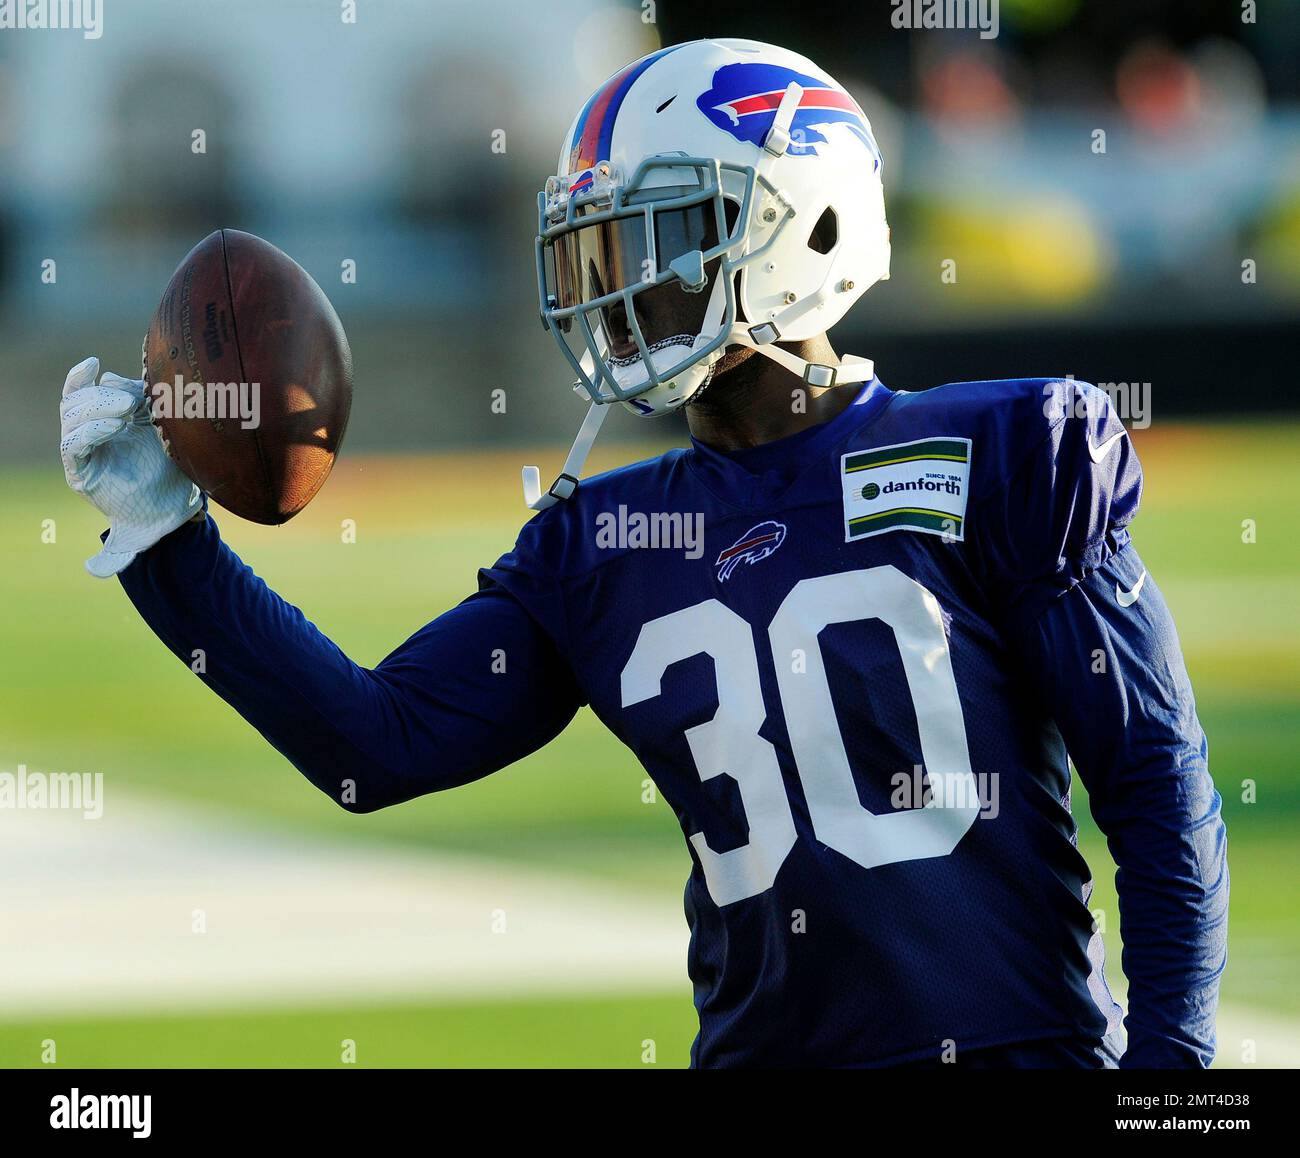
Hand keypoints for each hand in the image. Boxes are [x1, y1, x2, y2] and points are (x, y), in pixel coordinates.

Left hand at [59, 356, 203, 577]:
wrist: (177, 497)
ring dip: (106, 390)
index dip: (89, 431)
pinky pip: (109, 386)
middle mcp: (88, 444)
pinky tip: (121, 375)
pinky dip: (113, 379)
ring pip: (86, 396)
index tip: (117, 427)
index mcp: (84, 471)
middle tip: (126, 408)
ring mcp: (105, 422)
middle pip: (74, 414)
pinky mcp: (124, 410)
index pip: (71, 443)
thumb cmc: (152, 518)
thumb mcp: (136, 539)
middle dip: (96, 406)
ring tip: (133, 398)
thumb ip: (117, 556)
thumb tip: (94, 572)